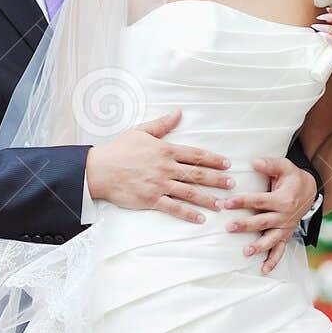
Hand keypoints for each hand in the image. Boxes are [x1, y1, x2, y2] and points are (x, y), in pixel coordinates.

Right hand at [86, 110, 232, 222]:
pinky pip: (173, 208)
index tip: (227, 164)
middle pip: (197, 174)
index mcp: (165, 150)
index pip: (195, 155)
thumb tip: (178, 113)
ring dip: (208, 198)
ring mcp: (159, 184)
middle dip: (217, 179)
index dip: (213, 159)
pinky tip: (200, 219)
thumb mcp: (141, 131)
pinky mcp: (151, 199)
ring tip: (221, 204)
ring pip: (189, 192)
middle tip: (232, 184)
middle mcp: (166, 168)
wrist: (99, 169)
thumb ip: (162, 125)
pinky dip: (188, 214)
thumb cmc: (118, 150)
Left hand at [222, 156, 318, 274]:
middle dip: (246, 225)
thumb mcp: (284, 166)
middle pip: (262, 222)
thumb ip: (269, 164)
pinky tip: (263, 270)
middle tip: (229, 227)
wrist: (310, 191)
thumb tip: (253, 162)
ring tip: (246, 251)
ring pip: (271, 239)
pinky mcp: (285, 236)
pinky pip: (280, 251)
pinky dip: (273, 261)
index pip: (259, 200)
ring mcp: (285, 228)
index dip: (242, 201)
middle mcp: (284, 216)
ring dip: (259, 246)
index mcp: (282, 199)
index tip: (226, 203)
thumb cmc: (292, 178)